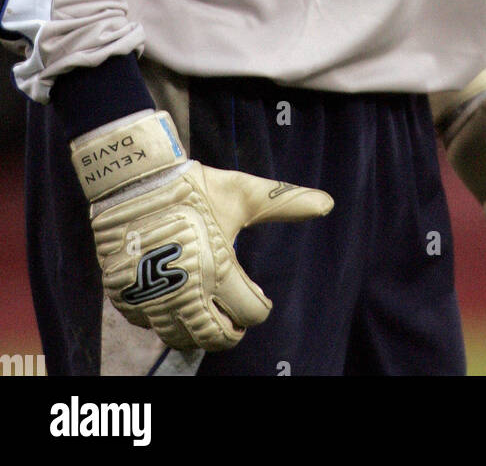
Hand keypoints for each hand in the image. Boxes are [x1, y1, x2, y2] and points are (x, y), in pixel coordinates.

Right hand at [71, 110, 332, 351]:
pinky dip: (166, 321)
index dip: (260, 307)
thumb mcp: (242, 193)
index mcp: (219, 269)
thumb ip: (284, 203)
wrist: (131, 179)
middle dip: (231, 331)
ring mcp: (152, 299)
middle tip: (236, 318)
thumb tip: (327, 203)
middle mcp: (186, 292)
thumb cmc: (191, 185)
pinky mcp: (126, 297)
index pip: (251, 313)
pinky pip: (150, 326)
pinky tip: (175, 304)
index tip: (260, 298)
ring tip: (208, 314)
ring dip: (198, 331)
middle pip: (216, 337)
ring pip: (182, 338)